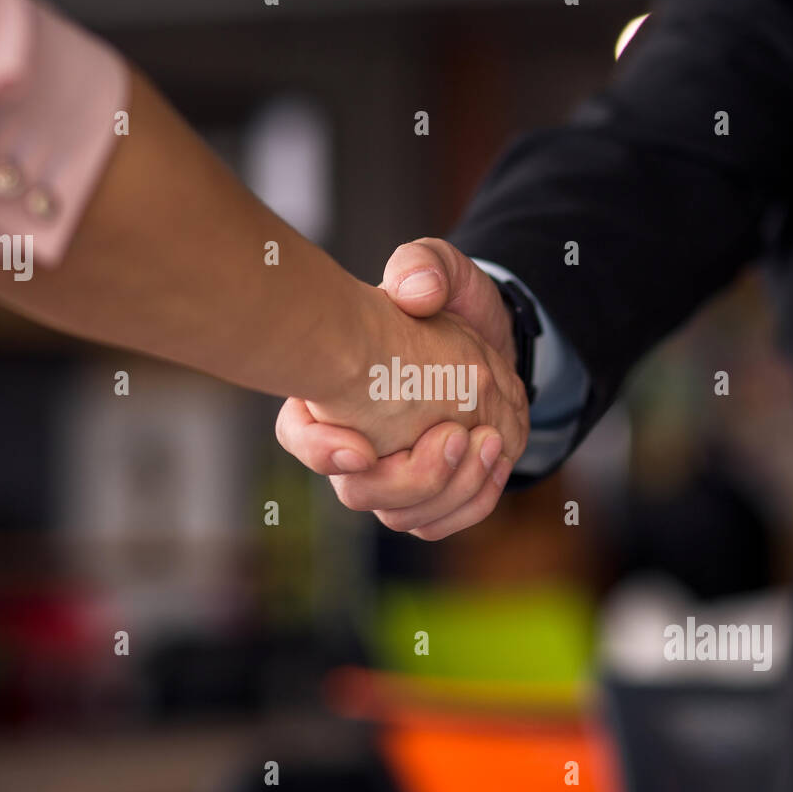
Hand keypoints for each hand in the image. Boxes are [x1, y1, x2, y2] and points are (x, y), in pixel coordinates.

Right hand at [276, 238, 526, 539]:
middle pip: (357, 493)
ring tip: (487, 441)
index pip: (299, 433)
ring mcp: (390, 477)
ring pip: (402, 517)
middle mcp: (351, 443)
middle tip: (456, 434)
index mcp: (332, 391)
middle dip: (412, 478)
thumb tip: (415, 294)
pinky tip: (493, 461)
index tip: (361, 449)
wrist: (488, 338)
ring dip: (450, 490)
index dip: (317, 449)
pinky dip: (470, 503)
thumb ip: (424, 266)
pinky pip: (438, 525)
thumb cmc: (448, 302)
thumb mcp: (437, 266)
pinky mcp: (431, 497)